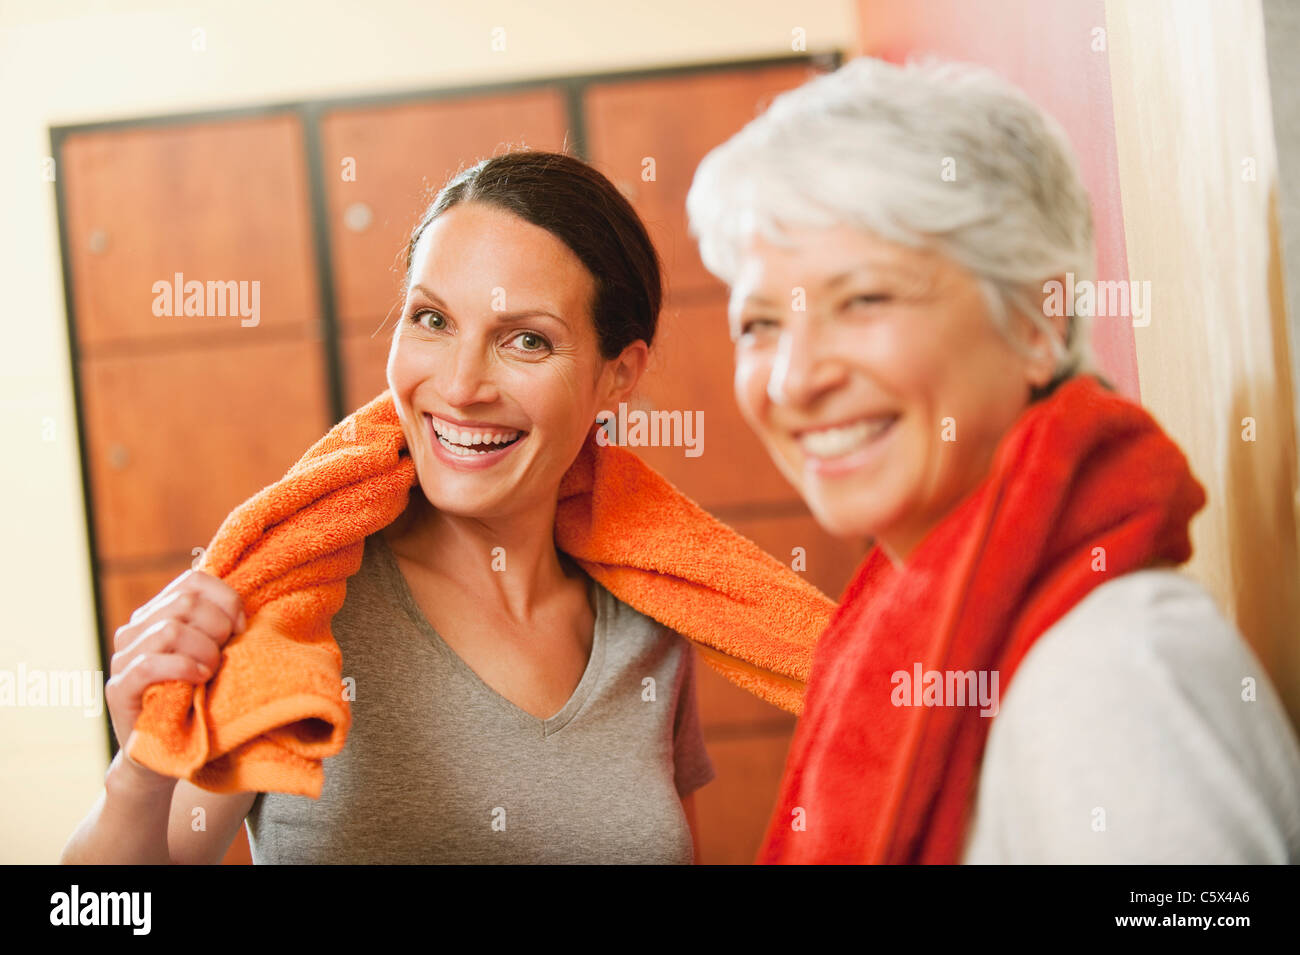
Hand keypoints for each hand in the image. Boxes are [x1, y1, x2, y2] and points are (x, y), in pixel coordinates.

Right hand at [104, 569, 244, 785]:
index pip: (193, 580)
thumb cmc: (199, 699)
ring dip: (204, 650)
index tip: (242, 629)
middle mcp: (135, 629)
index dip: (226, 599)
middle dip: (219, 626)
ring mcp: (122, 657)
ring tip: (213, 671)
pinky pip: (149, 664)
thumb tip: (245, 606)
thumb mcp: (215, 654)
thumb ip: (222, 625)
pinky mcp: (118, 688)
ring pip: (170, 629)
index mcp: (159, 613)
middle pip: (185, 601)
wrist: (169, 752)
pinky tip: (201, 679)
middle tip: (227, 654)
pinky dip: (183, 667)